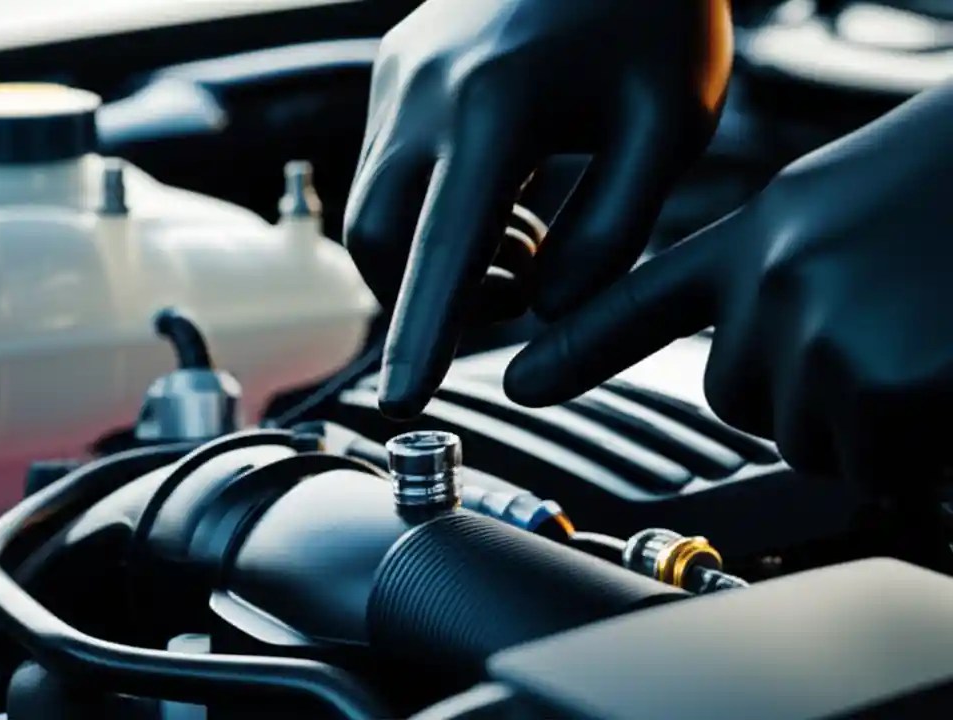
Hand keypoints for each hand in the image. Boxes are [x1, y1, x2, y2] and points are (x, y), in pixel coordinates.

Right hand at [344, 0, 732, 417]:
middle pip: (380, 242)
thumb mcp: (665, 126)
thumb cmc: (653, 12)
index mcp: (496, 109)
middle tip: (518, 288)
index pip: (442, 252)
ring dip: (430, 253)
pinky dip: (430, 208)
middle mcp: (425, 95)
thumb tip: (547, 310)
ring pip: (373, 208)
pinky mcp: (395, 66)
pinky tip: (500, 190)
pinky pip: (387, 164)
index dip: (421, 336)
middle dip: (426, 295)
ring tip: (524, 236)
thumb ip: (608, 234)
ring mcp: (399, 76)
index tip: (404, 402)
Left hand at [507, 83, 952, 484]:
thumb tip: (762, 353)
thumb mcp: (847, 204)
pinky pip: (877, 467)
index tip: (521, 384)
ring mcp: (821, 338)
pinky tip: (946, 378)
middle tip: (882, 336)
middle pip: (740, 399)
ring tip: (926, 344)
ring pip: (810, 439)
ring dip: (864, 420)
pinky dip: (915, 447)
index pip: (640, 301)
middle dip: (800, 393)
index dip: (574, 349)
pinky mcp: (881, 393)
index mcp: (762, 231)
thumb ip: (786, 270)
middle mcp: (771, 284)